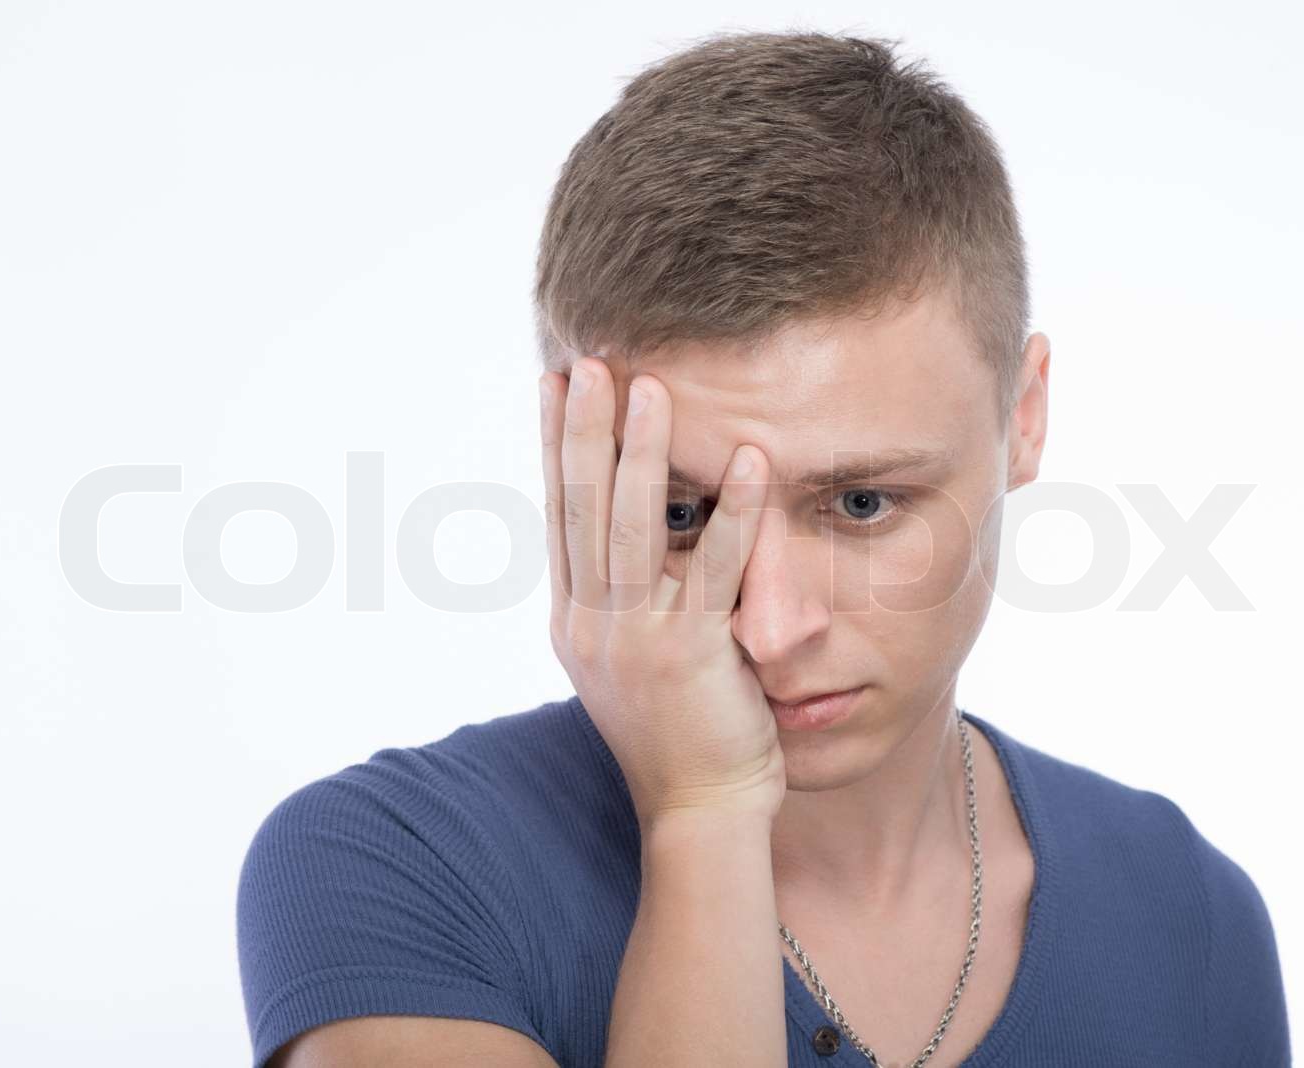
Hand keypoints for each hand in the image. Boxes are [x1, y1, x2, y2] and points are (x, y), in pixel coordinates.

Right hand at [538, 356, 784, 826]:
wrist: (698, 813)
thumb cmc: (677, 733)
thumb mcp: (629, 660)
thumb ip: (624, 598)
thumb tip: (632, 535)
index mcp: (576, 619)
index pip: (560, 513)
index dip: (557, 444)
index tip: (554, 382)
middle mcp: (592, 622)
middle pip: (583, 506)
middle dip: (585, 428)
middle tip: (589, 360)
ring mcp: (635, 638)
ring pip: (633, 525)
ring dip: (642, 450)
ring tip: (652, 385)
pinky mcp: (689, 654)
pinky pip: (714, 567)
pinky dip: (732, 509)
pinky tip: (750, 457)